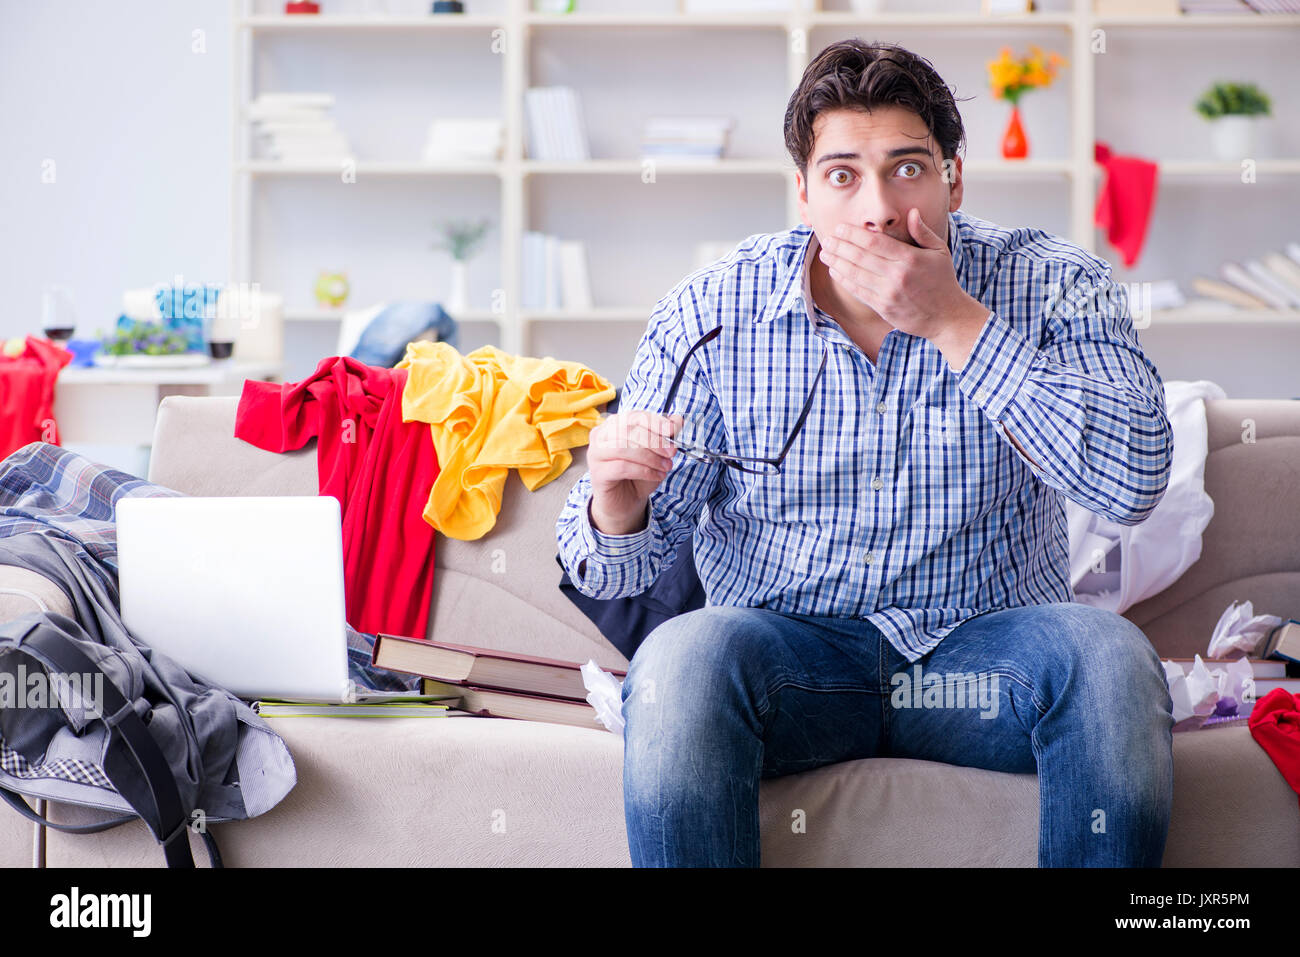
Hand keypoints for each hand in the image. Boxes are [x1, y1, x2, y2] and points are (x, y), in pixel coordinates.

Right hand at [586, 410, 682, 534]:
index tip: (672, 430)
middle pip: (627, 429)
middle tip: (672, 452)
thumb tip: (677, 419)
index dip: (655, 422)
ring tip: (666, 466)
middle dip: (654, 441)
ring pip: (623, 447)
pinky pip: (622, 467)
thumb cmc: (638, 474)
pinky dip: (644, 471)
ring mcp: (595, 454)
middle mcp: (600, 436)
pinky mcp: (597, 473)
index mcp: (614, 425)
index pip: (634, 416)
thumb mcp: (656, 452)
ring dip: (650, 457)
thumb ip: (665, 434)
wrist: (625, 502)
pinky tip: (656, 475)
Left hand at [818, 209, 987, 358]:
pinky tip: (835, 271)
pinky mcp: (883, 308)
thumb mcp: (939, 252)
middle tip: (827, 239)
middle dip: (840, 246)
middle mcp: (897, 275)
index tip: (840, 229)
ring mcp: (888, 293)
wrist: (947, 316)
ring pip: (856, 274)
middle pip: (860, 256)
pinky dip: (844, 280)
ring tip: (825, 254)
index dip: (853, 234)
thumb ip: (923, 232)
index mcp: (910, 258)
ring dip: (837, 262)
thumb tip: (912, 212)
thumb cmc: (942, 281)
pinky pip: (859, 292)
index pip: (874, 241)